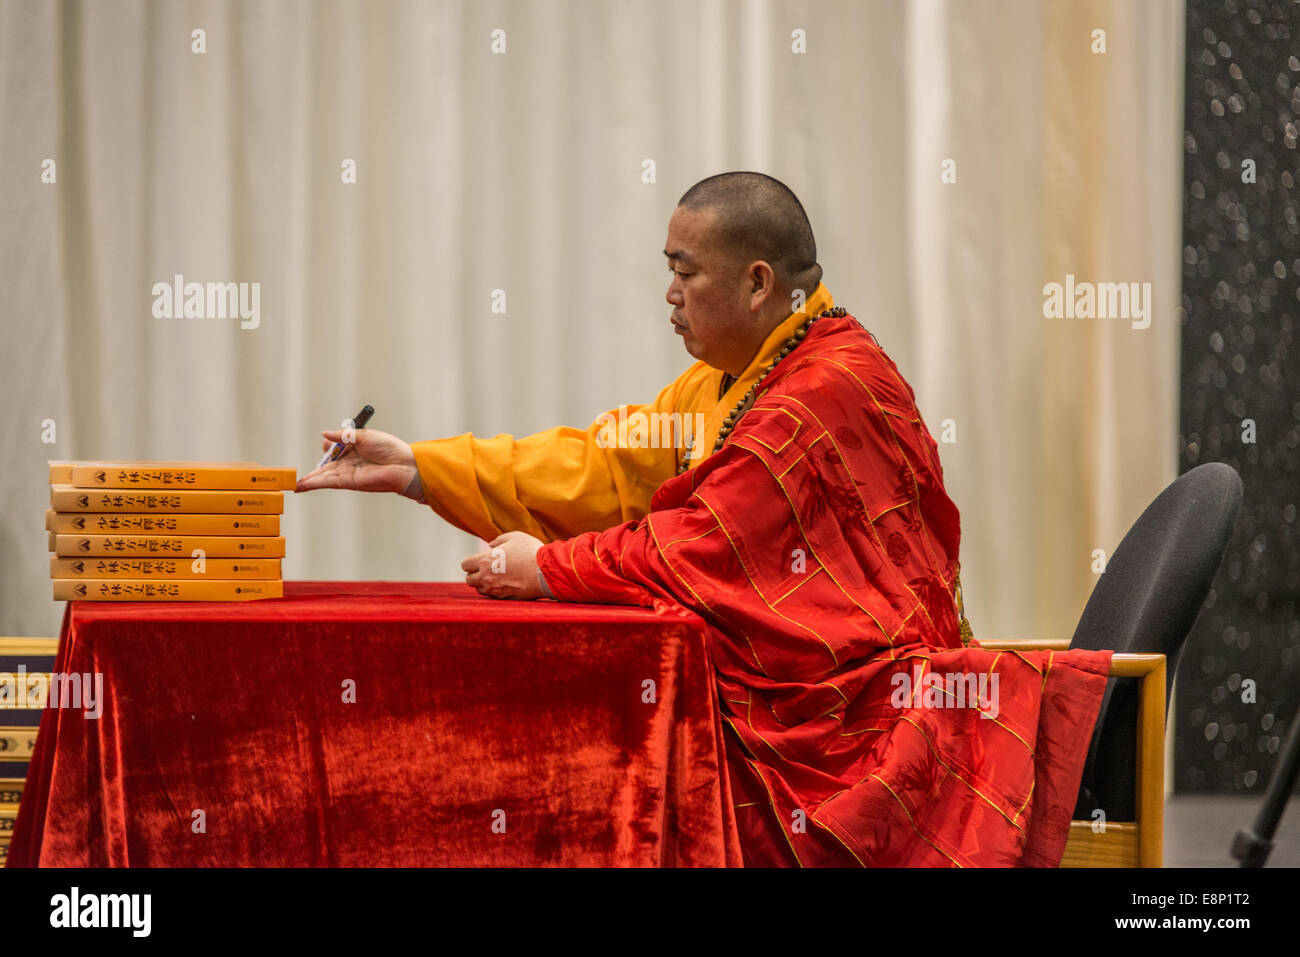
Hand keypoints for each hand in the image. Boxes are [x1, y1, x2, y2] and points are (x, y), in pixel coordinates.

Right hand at [295, 428, 416, 493]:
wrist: (403, 464)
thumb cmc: (390, 448)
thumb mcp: (364, 435)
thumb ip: (343, 436)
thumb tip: (325, 434)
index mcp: (354, 449)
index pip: (334, 448)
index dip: (329, 445)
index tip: (329, 441)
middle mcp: (349, 462)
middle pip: (326, 465)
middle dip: (312, 471)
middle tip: (295, 474)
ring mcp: (347, 473)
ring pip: (323, 476)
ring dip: (308, 480)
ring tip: (293, 484)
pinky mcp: (348, 481)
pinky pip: (327, 482)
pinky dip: (314, 484)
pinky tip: (301, 486)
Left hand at [461, 531, 544, 598]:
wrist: (545, 572)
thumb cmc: (530, 552)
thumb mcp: (515, 537)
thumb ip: (499, 540)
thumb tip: (491, 545)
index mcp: (485, 561)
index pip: (465, 565)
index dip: (471, 562)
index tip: (478, 561)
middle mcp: (486, 577)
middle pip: (469, 580)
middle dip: (475, 574)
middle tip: (485, 570)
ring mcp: (495, 589)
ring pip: (480, 590)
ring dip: (484, 584)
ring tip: (495, 578)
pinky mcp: (504, 597)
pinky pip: (492, 597)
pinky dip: (494, 592)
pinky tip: (504, 585)